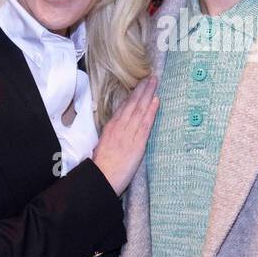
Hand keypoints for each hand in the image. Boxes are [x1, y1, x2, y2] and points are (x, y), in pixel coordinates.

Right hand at [91, 74, 158, 195]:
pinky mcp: (137, 143)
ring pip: (140, 109)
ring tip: (154, 83)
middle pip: (132, 104)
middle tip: (150, 77)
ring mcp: (128, 133)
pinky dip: (151, 111)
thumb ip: (111, 136)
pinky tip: (156, 101)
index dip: (132, 95)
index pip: (123, 107)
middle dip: (142, 89)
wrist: (101, 179)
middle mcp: (119, 127)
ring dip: (148, 94)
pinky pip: (146, 123)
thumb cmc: (101, 167)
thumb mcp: (102, 146)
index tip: (139, 86)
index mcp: (110, 127)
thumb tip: (117, 131)